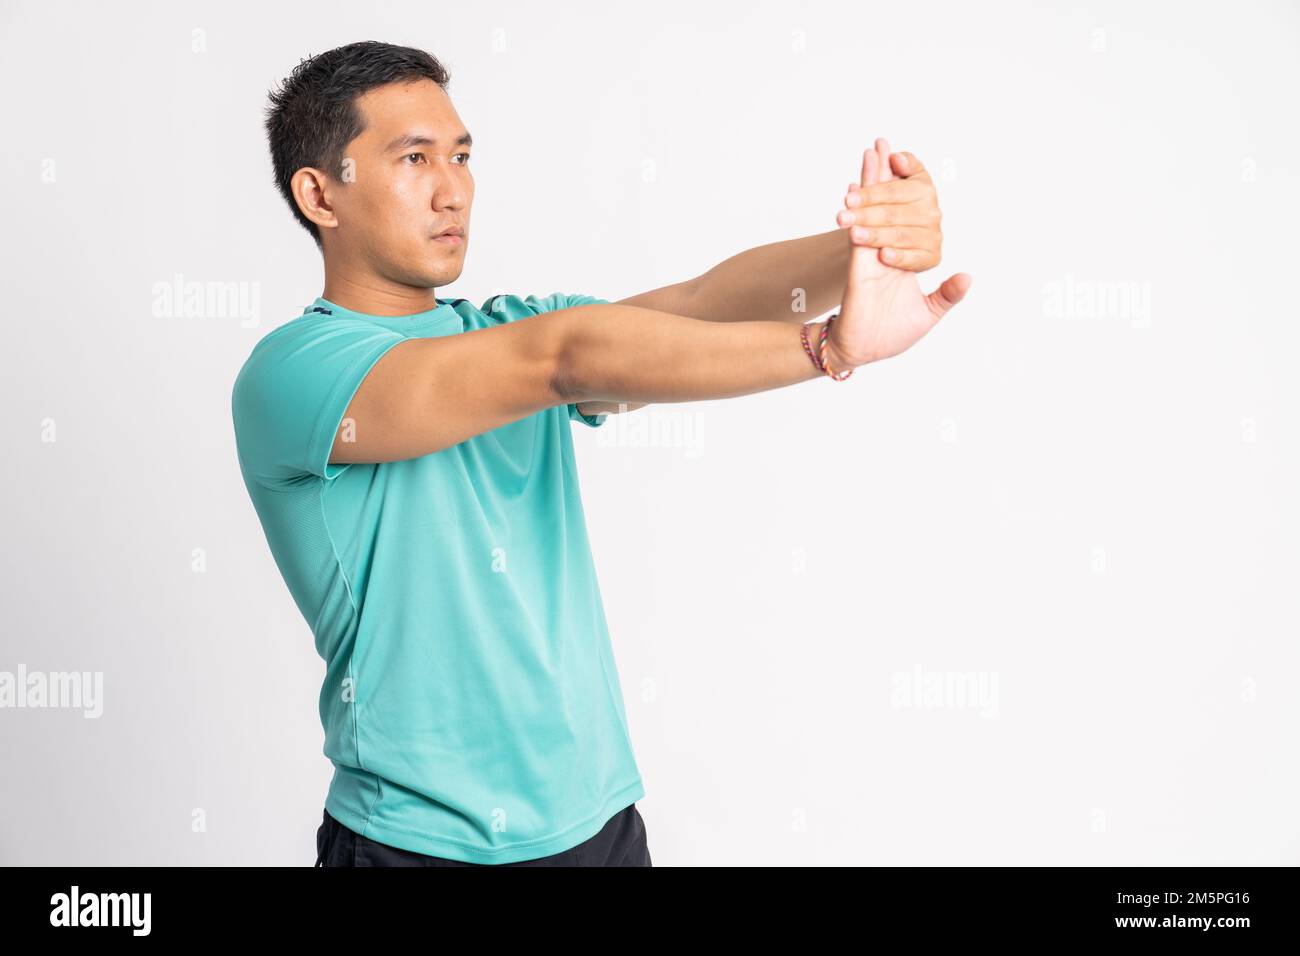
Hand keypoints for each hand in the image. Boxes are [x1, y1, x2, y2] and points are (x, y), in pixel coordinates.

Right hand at [826, 138, 970, 368]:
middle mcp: (890, 246)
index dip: (911, 191)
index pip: (915, 216)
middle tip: (885, 143)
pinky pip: (861, 219)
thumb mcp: (928, 314)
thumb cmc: (892, 334)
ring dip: (874, 174)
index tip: (906, 165)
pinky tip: (859, 173)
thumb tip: (968, 277)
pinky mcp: (859, 256)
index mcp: (909, 256)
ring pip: (875, 204)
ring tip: (875, 144)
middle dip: (888, 173)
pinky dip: (862, 194)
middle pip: (894, 202)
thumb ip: (947, 295)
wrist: (864, 348)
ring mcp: (873, 248)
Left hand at [836, 142, 942, 270]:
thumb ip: (882, 170)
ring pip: (900, 234)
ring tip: (854, 235)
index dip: (870, 194)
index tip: (848, 198)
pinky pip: (915, 257)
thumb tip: (880, 146)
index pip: (893, 190)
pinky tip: (883, 255)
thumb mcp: (886, 191)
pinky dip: (899, 256)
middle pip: (893, 212)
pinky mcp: (933, 255)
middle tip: (842, 218)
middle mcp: (931, 209)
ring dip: (876, 235)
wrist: (894, 254)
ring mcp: (933, 233)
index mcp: (922, 186)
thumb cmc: (890, 214)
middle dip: (865, 215)